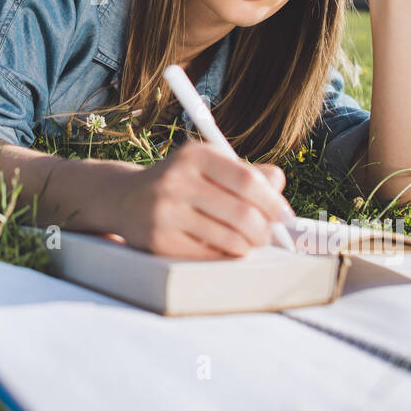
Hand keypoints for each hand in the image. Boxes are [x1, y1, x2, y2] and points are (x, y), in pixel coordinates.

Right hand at [108, 139, 291, 258]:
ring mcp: (165, 211)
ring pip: (229, 239)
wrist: (125, 199)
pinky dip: (225, 255)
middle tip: (267, 236)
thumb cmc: (180, 183)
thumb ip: (247, 173)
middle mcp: (176, 179)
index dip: (273, 202)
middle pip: (242, 213)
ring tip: (246, 242)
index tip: (285, 217)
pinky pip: (209, 255)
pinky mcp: (159, 240)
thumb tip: (279, 185)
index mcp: (195, 154)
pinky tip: (222, 247)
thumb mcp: (209, 168)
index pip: (247, 180)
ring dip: (247, 245)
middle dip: (264, 230)